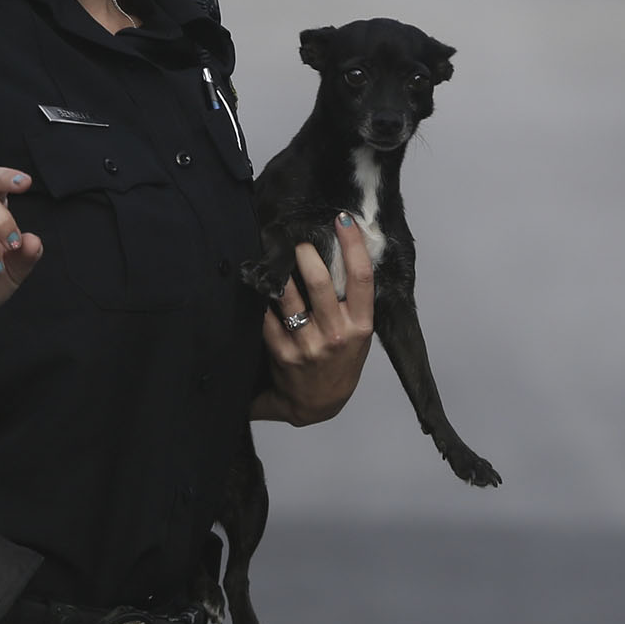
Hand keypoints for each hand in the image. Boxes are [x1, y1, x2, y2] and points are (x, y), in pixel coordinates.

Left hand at [254, 214, 373, 424]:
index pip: (361, 278)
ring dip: (281, 272)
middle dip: (306, 254)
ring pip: (289, 297)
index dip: (353, 245)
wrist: (318, 403)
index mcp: (361, 326)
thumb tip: (343, 254)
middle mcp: (337, 335)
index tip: (343, 220)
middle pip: (321, 282)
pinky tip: (264, 289)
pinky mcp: (283, 354)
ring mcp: (309, 345)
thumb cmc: (341, 361)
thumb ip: (354, 303)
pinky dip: (265, 300)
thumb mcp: (360, 334)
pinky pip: (269, 317)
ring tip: (277, 257)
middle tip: (299, 241)